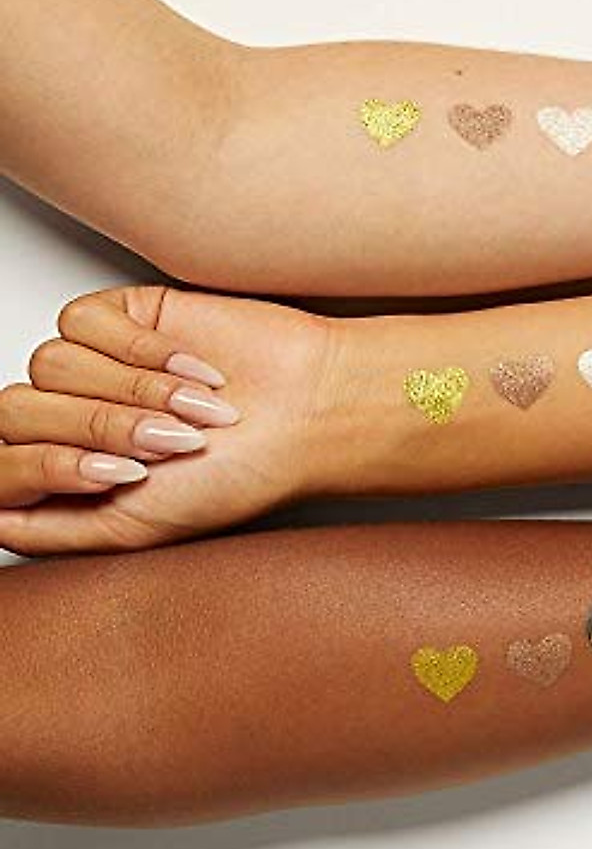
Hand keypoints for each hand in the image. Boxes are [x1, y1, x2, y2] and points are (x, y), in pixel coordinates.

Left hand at [0, 287, 331, 553]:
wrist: (307, 413)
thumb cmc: (240, 475)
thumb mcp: (133, 530)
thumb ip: (45, 531)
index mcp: (69, 473)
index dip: (49, 466)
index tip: (119, 475)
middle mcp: (74, 418)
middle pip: (17, 411)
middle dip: (100, 429)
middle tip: (168, 442)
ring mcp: (97, 365)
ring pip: (50, 365)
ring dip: (130, 390)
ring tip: (190, 408)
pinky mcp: (126, 317)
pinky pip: (84, 322)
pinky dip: (143, 350)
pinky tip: (192, 370)